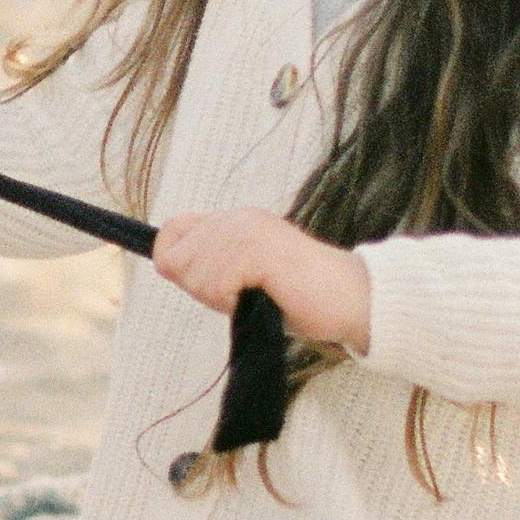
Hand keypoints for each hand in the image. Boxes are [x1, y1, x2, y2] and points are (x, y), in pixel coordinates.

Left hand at [153, 207, 371, 352]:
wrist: (352, 299)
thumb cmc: (303, 296)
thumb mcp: (248, 274)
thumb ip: (214, 264)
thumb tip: (167, 263)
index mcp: (236, 220)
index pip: (172, 231)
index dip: (179, 263)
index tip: (212, 284)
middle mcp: (236, 218)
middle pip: (174, 259)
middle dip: (201, 288)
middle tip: (244, 294)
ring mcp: (245, 230)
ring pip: (191, 274)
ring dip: (218, 298)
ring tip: (257, 295)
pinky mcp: (254, 250)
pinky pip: (213, 284)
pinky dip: (231, 301)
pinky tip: (261, 296)